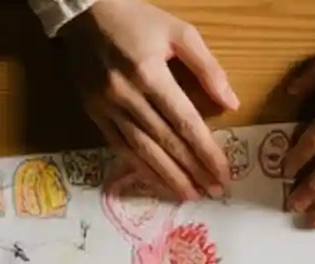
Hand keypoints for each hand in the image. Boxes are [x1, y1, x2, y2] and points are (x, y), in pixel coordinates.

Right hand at [61, 0, 238, 200]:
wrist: (82, 11)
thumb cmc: (137, 20)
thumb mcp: (180, 32)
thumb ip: (208, 68)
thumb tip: (231, 104)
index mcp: (150, 74)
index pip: (185, 123)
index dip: (206, 152)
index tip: (223, 173)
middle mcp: (127, 95)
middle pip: (165, 142)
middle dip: (192, 171)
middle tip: (213, 192)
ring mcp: (107, 107)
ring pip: (141, 150)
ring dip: (167, 177)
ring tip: (189, 195)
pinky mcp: (93, 112)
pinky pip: (119, 147)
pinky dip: (139, 167)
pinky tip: (157, 181)